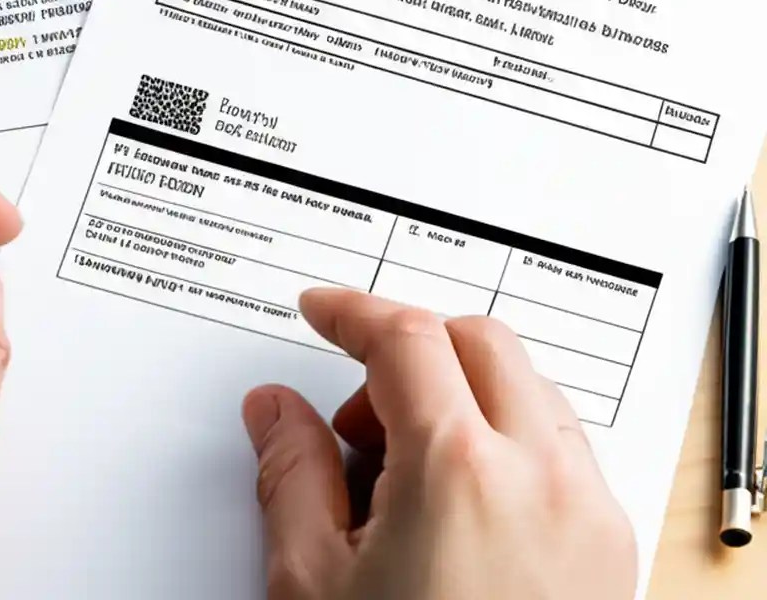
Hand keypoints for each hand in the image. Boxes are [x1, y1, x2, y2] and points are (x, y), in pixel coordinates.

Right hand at [242, 289, 636, 599]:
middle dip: (411, 351)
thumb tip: (275, 413)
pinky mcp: (609, 547)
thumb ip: (289, 474)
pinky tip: (453, 509)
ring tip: (399, 476)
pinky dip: (504, 441)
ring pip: (528, 390)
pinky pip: (559, 448)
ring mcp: (587, 510)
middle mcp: (542, 474)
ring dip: (461, 396)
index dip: (352, 311)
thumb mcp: (311, 583)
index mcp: (459, 468)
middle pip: (481, 342)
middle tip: (356, 417)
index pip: (406, 338)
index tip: (322, 311)